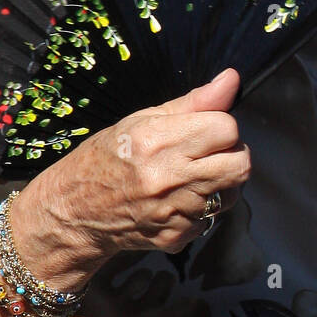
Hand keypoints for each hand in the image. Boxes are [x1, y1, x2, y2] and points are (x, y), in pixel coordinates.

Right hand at [10, 66, 250, 278]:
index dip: (220, 124)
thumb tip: (231, 79)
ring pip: (233, 193)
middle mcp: (168, 178)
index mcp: (157, 140)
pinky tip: (178, 199)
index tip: (204, 127)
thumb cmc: (107, 156)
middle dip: (233, 153)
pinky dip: (202, 207)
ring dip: (221, 181)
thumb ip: (193, 102)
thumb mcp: (142, 119)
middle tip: (211, 151)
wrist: (75, 211)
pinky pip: (212, 218)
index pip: (226, 128)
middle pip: (240, 165)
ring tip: (192, 175)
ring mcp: (174, 212)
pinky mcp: (178, 237)